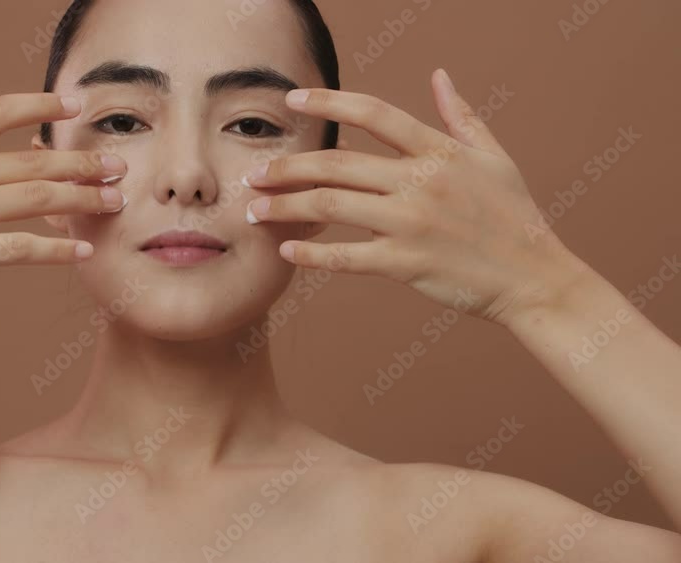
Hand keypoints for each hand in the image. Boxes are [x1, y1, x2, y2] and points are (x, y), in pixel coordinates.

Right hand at [0, 76, 127, 315]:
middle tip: (118, 165)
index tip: (74, 106)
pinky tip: (84, 250)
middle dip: (80, 162)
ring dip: (80, 199)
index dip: (38, 106)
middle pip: (29, 160)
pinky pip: (17, 250)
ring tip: (114, 201)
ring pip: (33, 200)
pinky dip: (54, 250)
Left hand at [243, 69, 584, 325]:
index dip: (328, 103)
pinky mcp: (406, 263)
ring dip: (285, 206)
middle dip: (286, 166)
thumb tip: (440, 75)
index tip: (292, 99)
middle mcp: (421, 182)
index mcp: (440, 151)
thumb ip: (461, 116)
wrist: (535, 277)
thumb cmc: (515, 216)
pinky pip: (347, 256)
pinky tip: (287, 249)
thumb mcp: (494, 157)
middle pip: (337, 162)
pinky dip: (312, 253)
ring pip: (332, 205)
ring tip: (254, 210)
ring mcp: (412, 223)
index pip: (373, 114)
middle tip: (252, 174)